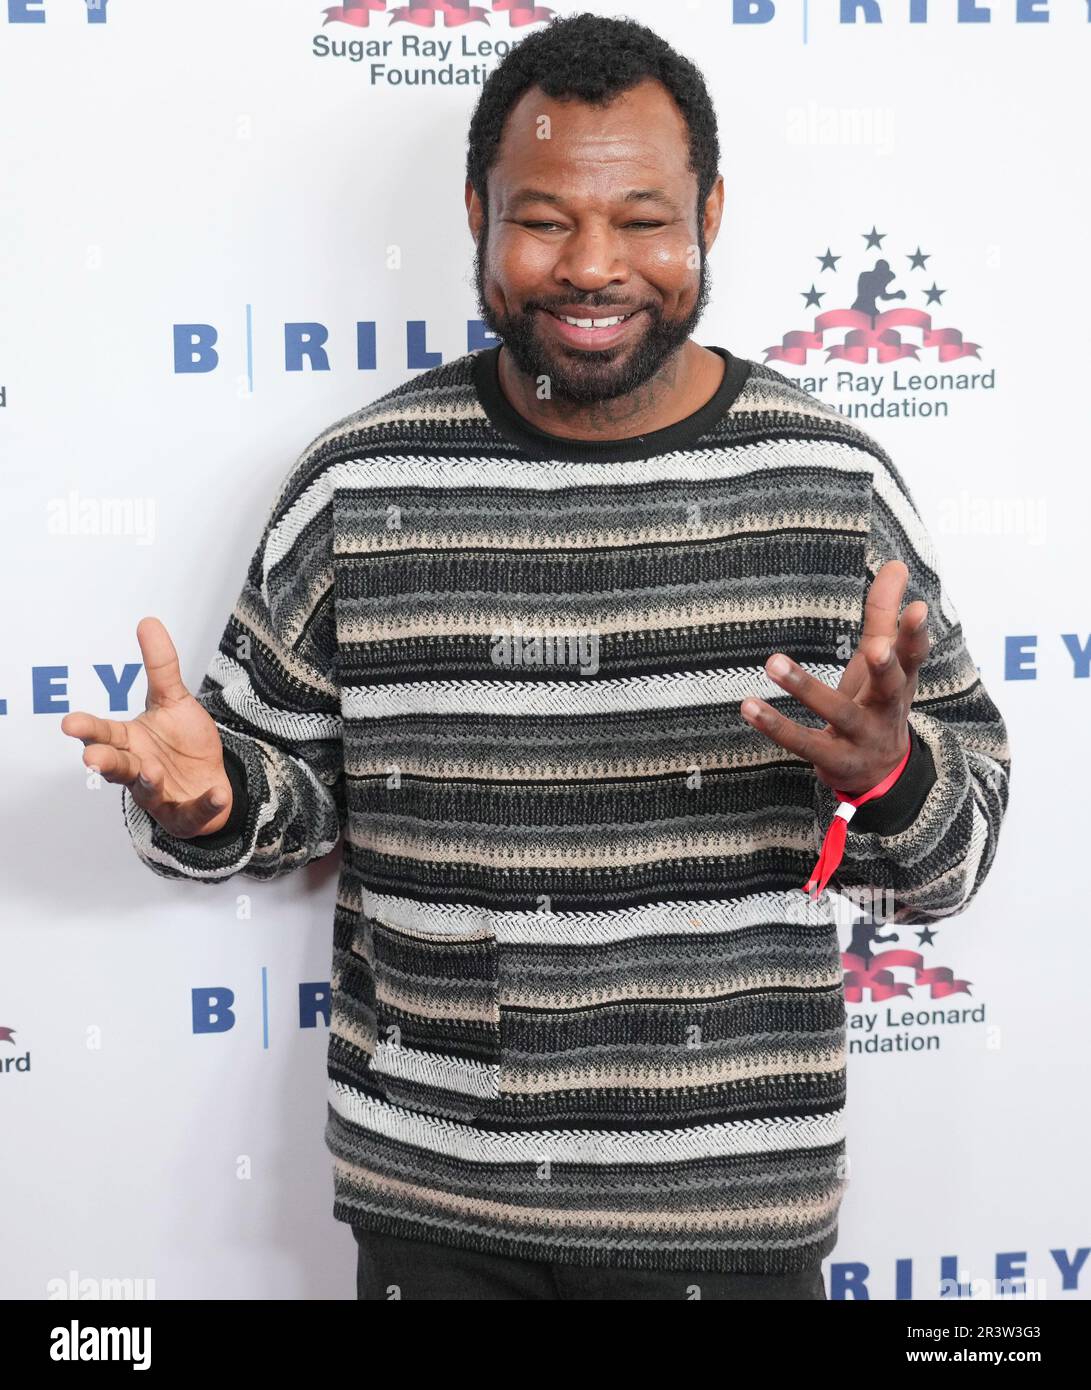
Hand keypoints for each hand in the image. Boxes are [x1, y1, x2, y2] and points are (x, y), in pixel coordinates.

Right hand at [61, 616, 233, 837]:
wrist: (209, 781)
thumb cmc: (182, 743)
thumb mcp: (174, 700)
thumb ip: (161, 666)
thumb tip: (148, 621)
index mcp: (129, 741)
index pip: (104, 734)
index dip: (88, 729)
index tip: (69, 722)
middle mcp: (138, 769)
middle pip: (116, 765)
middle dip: (104, 761)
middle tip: (91, 757)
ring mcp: (159, 794)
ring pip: (147, 789)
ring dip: (147, 779)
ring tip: (152, 770)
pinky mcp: (186, 814)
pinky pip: (196, 811)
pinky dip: (207, 804)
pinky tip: (218, 793)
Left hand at [739, 561, 929, 796]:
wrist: (882, 774)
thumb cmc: (877, 703)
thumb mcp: (884, 660)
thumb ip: (884, 613)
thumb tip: (896, 564)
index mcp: (901, 680)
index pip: (912, 655)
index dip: (914, 633)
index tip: (915, 608)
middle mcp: (886, 708)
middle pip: (891, 687)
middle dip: (885, 668)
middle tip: (875, 648)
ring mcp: (861, 737)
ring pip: (837, 713)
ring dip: (806, 688)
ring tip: (773, 661)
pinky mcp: (833, 759)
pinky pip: (803, 742)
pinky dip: (775, 725)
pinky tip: (748, 706)